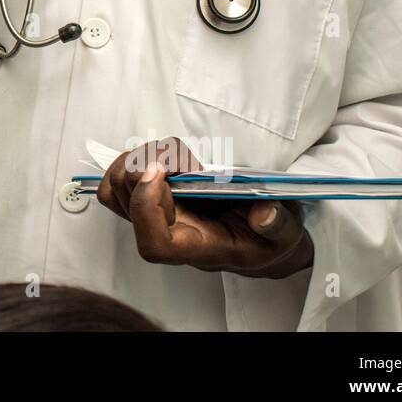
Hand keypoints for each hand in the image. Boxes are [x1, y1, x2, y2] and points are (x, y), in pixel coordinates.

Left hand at [97, 137, 313, 278]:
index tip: (164, 172)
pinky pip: (116, 181)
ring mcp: (152, 217)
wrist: (259, 237)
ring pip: (116, 188)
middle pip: (126, 204)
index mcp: (198, 248)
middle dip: (144, 166)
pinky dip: (130, 159)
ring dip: (136, 158)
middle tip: (179, 155)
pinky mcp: (148, 199)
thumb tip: (263, 214)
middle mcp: (168, 234)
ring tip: (172, 153)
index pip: (155, 244)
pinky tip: (161, 156)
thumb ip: (278, 226)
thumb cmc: (267, 237)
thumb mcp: (285, 235)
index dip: (148, 207)